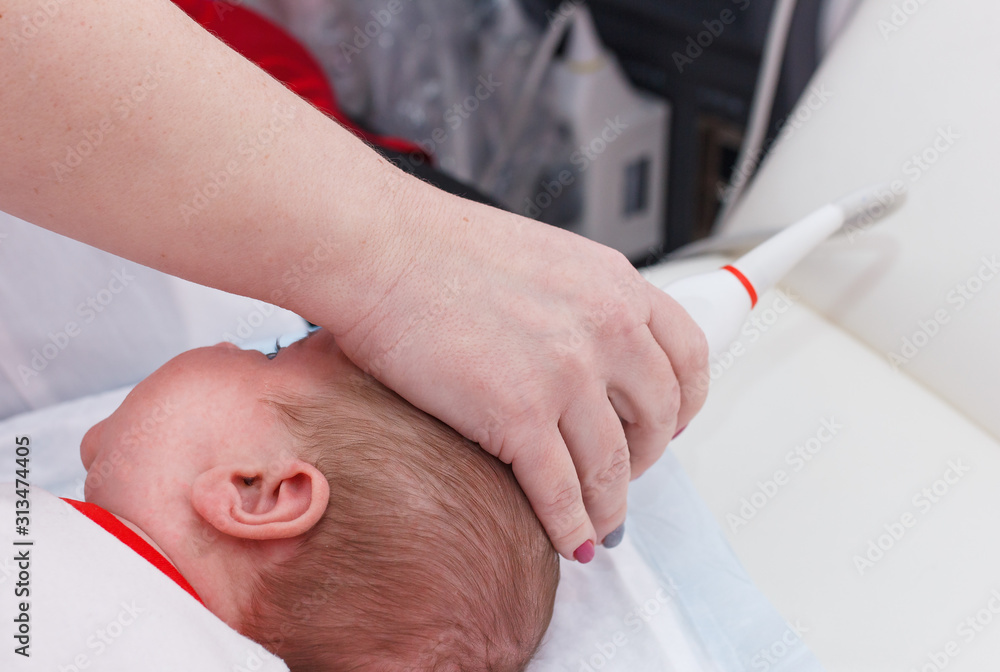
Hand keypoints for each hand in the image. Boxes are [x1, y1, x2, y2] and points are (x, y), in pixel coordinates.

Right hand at [335, 186, 708, 560]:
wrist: (380, 250)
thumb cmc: (438, 248)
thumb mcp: (545, 257)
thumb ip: (582, 302)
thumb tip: (591, 353)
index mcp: (615, 284)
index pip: (688, 354)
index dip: (686, 401)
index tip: (674, 423)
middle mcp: (606, 328)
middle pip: (659, 418)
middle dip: (649, 459)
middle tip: (628, 476)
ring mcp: (566, 376)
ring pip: (614, 467)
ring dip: (610, 506)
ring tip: (600, 525)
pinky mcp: (519, 417)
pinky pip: (562, 492)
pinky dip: (571, 525)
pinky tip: (569, 539)